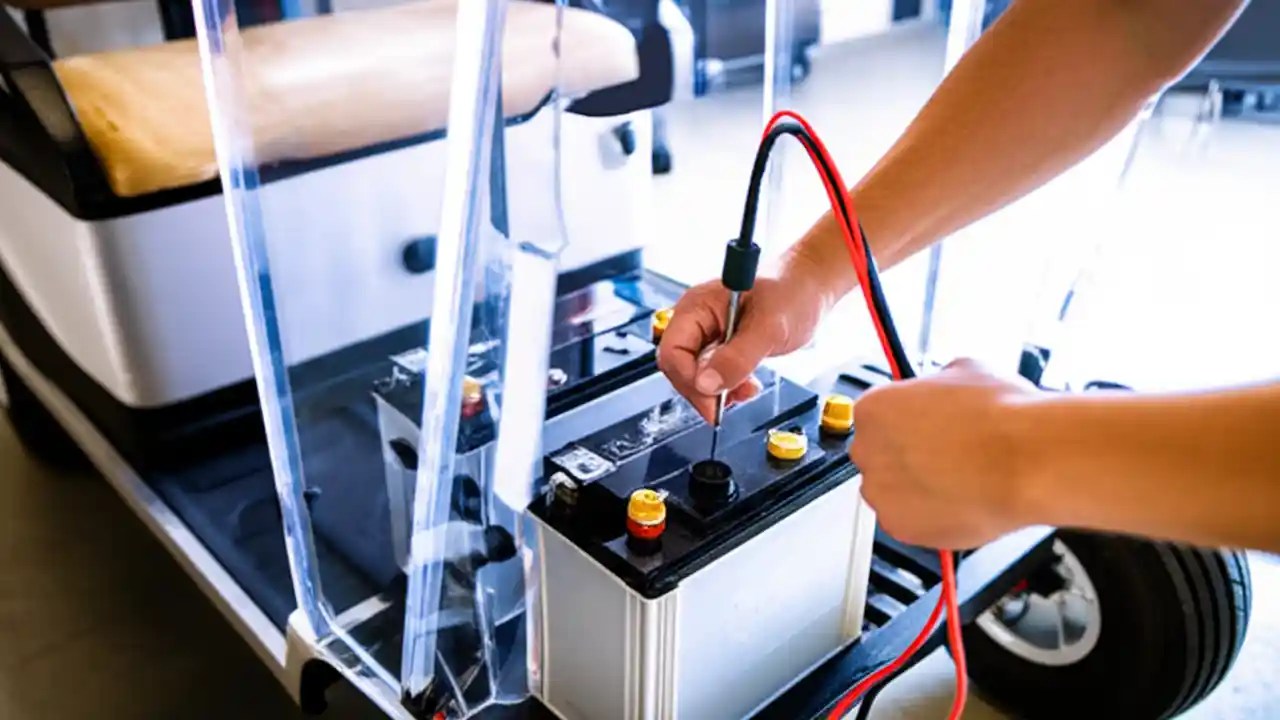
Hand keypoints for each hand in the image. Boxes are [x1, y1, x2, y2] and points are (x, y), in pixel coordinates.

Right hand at [656, 260, 830, 422]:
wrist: (811, 288)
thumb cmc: (792, 293)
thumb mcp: (768, 328)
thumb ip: (736, 358)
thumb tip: (706, 384)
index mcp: (698, 306)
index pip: (673, 351)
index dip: (688, 380)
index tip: (712, 400)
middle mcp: (697, 320)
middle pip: (679, 367)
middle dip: (703, 390)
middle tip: (730, 401)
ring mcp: (708, 333)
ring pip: (696, 375)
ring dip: (717, 392)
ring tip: (747, 389)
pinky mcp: (722, 346)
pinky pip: (713, 375)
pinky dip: (728, 387)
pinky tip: (747, 386)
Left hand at [851, 359, 1043, 549]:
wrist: (1027, 462)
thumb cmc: (1000, 417)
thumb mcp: (964, 370)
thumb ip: (937, 382)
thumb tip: (943, 385)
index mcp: (874, 408)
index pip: (876, 418)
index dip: (904, 423)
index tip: (922, 428)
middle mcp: (868, 451)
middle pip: (878, 456)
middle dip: (905, 456)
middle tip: (942, 454)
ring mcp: (882, 493)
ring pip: (892, 492)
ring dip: (915, 488)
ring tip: (957, 479)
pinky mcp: (902, 527)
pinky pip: (910, 522)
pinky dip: (930, 516)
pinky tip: (959, 501)